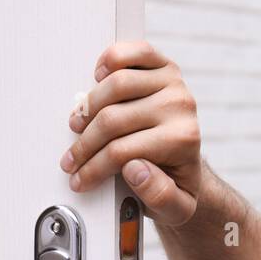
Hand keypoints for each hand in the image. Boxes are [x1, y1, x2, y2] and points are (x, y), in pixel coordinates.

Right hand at [61, 40, 202, 225]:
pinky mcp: (164, 66)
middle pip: (113, 119)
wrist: (188, 164)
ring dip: (88, 107)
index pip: (123, 151)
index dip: (93, 168)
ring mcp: (173, 83)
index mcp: (184, 140)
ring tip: (78, 125)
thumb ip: (161, 197)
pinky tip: (97, 78)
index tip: (79, 179)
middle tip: (72, 160)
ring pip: (115, 85)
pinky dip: (110, 60)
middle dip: (85, 144)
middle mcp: (181, 106)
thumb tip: (136, 168)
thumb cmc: (176, 183)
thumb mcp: (176, 207)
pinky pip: (134, 52)